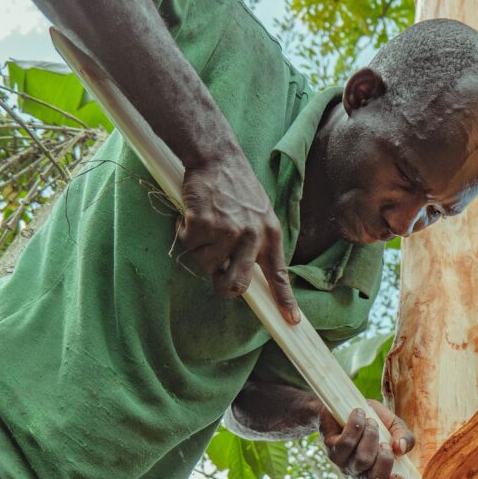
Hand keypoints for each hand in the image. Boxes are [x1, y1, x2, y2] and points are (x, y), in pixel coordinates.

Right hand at [177, 148, 300, 323]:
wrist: (217, 157)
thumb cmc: (238, 189)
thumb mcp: (261, 215)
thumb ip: (258, 245)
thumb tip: (248, 278)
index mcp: (271, 235)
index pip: (280, 275)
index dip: (285, 301)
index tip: (291, 322)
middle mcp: (252, 236)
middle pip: (237, 284)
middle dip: (224, 287)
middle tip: (218, 278)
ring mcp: (228, 231)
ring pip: (207, 265)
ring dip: (200, 250)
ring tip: (206, 225)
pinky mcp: (204, 223)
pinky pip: (190, 244)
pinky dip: (186, 232)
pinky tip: (193, 215)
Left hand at [320, 400, 414, 478]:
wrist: (344, 403)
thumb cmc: (373, 418)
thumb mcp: (394, 425)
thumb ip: (405, 438)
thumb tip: (401, 449)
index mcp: (376, 471)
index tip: (399, 477)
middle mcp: (358, 472)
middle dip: (384, 461)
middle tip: (385, 443)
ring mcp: (343, 463)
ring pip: (361, 460)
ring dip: (371, 436)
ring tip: (371, 421)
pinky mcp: (330, 448)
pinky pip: (346, 442)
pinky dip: (356, 425)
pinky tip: (359, 414)